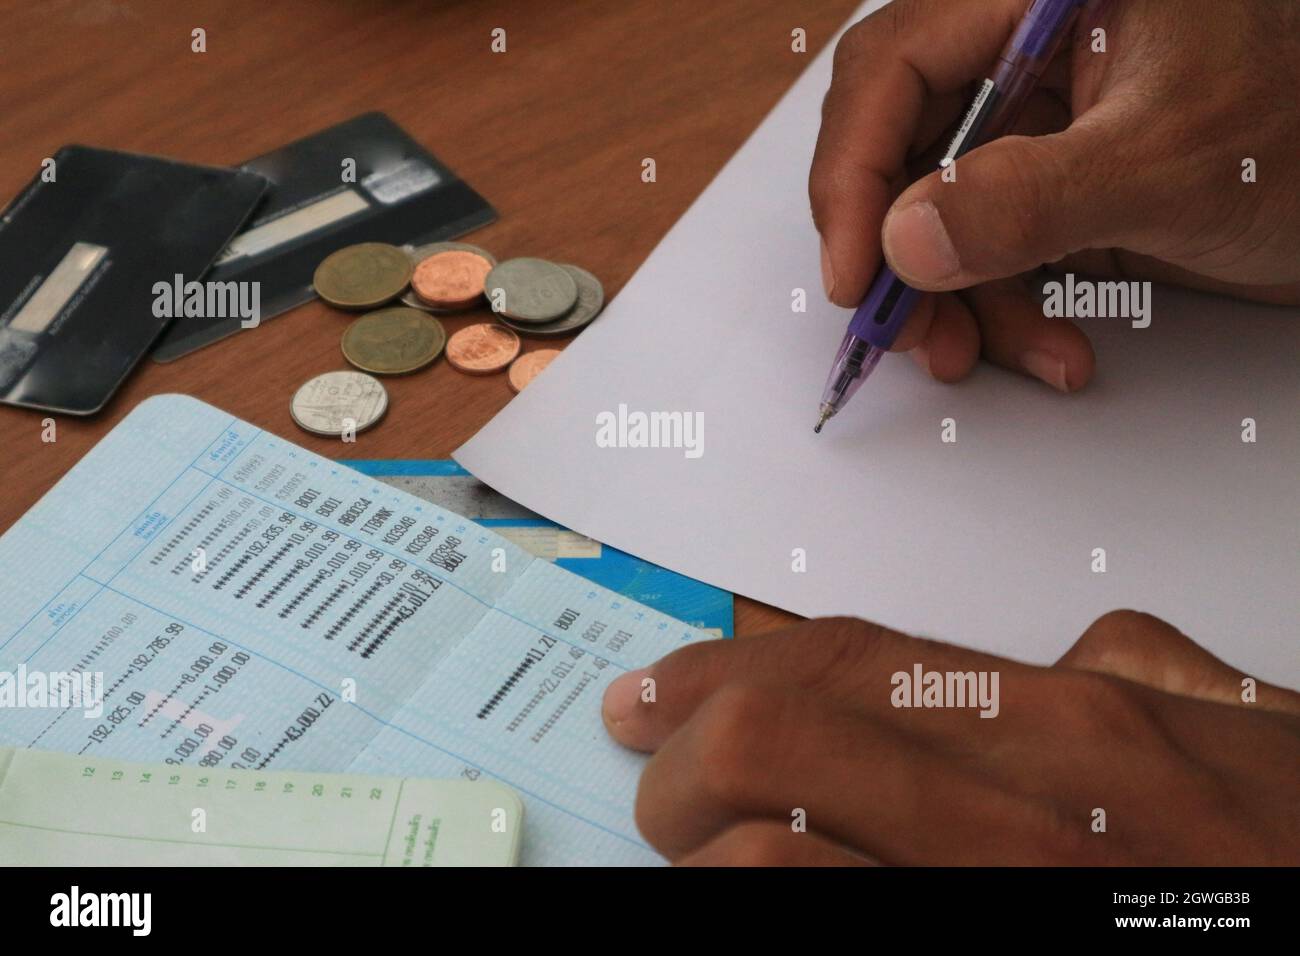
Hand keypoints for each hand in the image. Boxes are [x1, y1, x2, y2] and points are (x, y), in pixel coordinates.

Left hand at [602, 611, 1299, 864]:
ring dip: (704, 855)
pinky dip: (756, 906)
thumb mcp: (1240, 739)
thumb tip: (1074, 646)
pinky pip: (810, 930)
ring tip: (701, 856)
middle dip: (682, 764)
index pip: (841, 663)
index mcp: (1075, 724)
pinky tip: (746, 898)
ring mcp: (991, 900)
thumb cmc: (1297, 850)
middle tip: (665, 785)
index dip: (716, 671)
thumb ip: (1143, 679)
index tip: (652, 694)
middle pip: (770, 743)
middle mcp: (1022, 806)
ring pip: (765, 860)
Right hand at [810, 0, 1299, 390]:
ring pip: (931, 212)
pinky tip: (1051, 346)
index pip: (893, 66)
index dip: (853, 171)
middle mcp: (1026, 48)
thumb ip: (1029, 199)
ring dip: (950, 301)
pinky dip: (999, 311)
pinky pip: (982, 250)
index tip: (856, 268)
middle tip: (907, 328)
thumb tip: (905, 241)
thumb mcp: (1168, 164)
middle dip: (897, 252)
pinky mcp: (1047, 184)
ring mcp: (1034, 121)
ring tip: (980, 354)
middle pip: (897, 146)